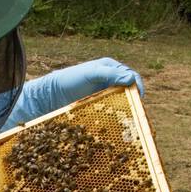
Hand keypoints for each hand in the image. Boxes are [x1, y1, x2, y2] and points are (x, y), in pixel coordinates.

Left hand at [3, 56, 143, 130]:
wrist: (52, 95)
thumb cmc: (70, 80)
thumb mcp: (90, 74)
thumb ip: (109, 74)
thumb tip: (131, 78)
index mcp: (111, 68)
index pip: (131, 76)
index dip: (137, 87)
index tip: (138, 99)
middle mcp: (110, 79)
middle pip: (129, 90)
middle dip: (134, 100)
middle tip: (136, 113)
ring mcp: (105, 93)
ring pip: (123, 101)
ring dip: (127, 109)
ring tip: (129, 120)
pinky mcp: (99, 105)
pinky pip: (113, 110)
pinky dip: (117, 116)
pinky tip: (118, 123)